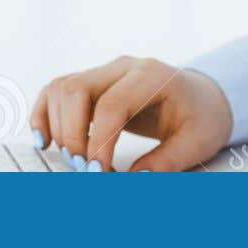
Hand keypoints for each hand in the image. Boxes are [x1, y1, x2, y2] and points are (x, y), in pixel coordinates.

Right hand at [29, 56, 233, 170]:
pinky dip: (44, 113)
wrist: (204, 98)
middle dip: (71, 134)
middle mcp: (125, 67)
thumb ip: (167, 162)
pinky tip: (45, 141)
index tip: (96, 174)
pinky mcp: (94, 83)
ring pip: (62, 87)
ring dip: (57, 126)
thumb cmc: (202, 117)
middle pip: (78, 89)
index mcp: (152, 76)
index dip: (98, 142)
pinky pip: (57, 91)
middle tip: (82, 168)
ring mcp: (106, 72)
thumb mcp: (197, 142)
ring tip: (72, 159)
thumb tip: (133, 180)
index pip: (112, 104)